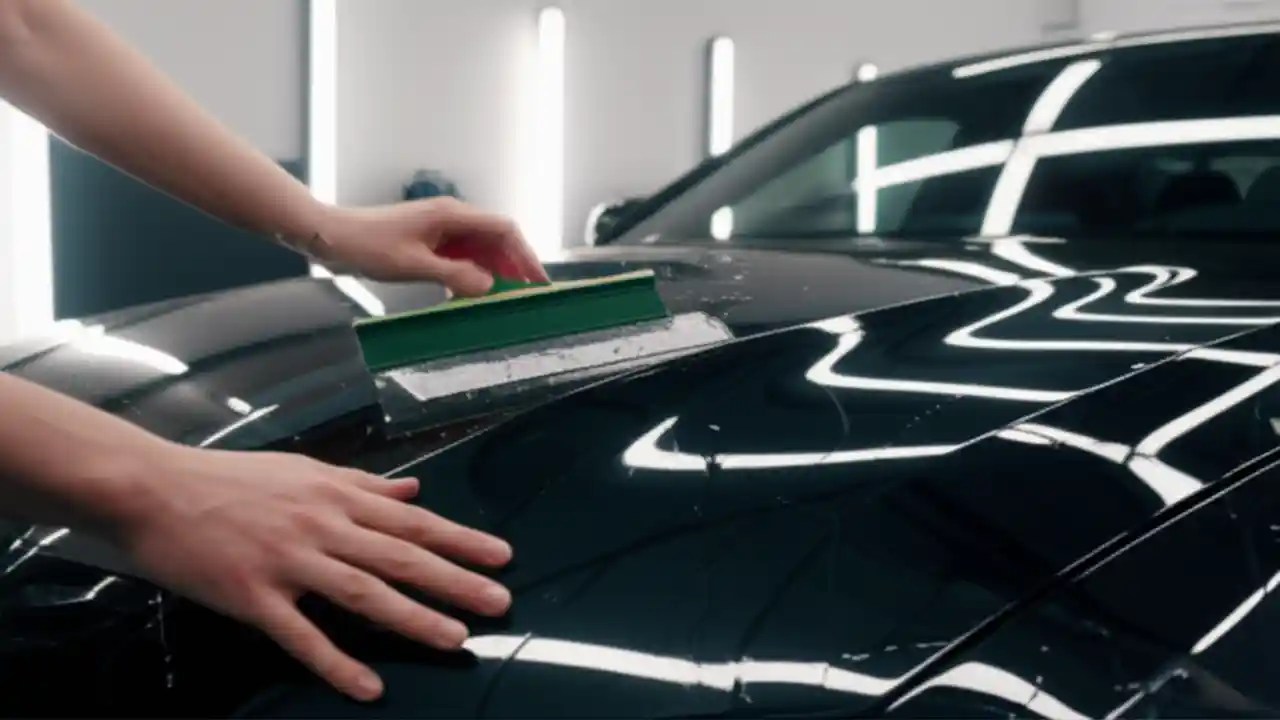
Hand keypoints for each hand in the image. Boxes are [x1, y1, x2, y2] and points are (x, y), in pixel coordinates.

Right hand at [109, 444, 512, 701]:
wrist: (154, 490)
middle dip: (455, 580)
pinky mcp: (253, 595)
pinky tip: (368, 687)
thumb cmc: (232, 479)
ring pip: (363, 593)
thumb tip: (413, 490)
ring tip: (454, 640)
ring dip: (413, 618)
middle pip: (400, 557)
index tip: (501, 556)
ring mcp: (288, 562)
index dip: (460, 539)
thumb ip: (362, 484)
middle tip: (499, 602)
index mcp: (336, 496)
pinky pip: (302, 635)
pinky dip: (336, 662)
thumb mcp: (304, 471)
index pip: (412, 521)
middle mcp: (322, 526)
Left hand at [302, 197, 549, 295]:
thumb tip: (489, 286)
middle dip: (515, 266)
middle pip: (496, 240)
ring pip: (480, 249)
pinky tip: (471, 296)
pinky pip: (461, 256)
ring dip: (494, 273)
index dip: (525, 255)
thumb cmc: (368, 246)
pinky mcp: (429, 240)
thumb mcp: (413, 265)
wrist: (331, 236)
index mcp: (452, 216)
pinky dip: (471, 274)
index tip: (537, 280)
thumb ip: (455, 274)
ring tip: (506, 300)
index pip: (504, 230)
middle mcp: (452, 218)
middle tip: (528, 297)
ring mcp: (440, 228)